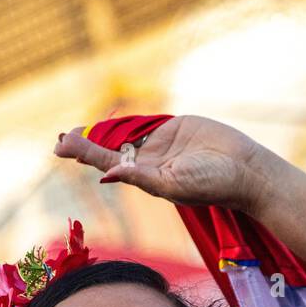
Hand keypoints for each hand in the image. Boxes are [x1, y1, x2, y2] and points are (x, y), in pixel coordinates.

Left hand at [53, 115, 272, 212]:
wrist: (245, 171)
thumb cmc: (212, 184)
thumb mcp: (173, 183)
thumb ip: (141, 177)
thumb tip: (107, 176)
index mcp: (146, 177)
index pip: (108, 162)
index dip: (84, 153)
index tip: (62, 146)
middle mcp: (150, 162)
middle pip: (110, 148)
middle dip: (86, 144)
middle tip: (60, 138)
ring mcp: (162, 145)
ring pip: (124, 134)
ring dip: (101, 132)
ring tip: (76, 132)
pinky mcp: (175, 129)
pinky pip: (145, 123)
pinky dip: (126, 122)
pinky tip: (107, 123)